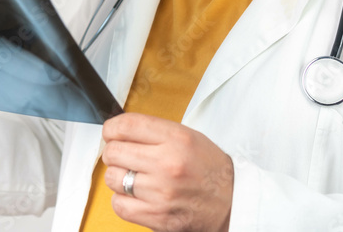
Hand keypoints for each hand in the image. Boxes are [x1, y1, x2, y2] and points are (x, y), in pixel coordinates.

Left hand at [101, 112, 233, 231]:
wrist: (231, 202)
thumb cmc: (209, 168)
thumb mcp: (188, 137)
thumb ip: (154, 132)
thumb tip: (119, 131)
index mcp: (176, 139)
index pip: (126, 126)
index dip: (111, 129)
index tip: (111, 133)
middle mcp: (167, 164)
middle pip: (114, 152)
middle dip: (114, 153)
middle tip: (124, 156)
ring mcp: (161, 192)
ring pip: (113, 178)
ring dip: (118, 177)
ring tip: (134, 176)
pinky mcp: (158, 217)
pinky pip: (119, 205)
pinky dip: (123, 200)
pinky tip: (136, 195)